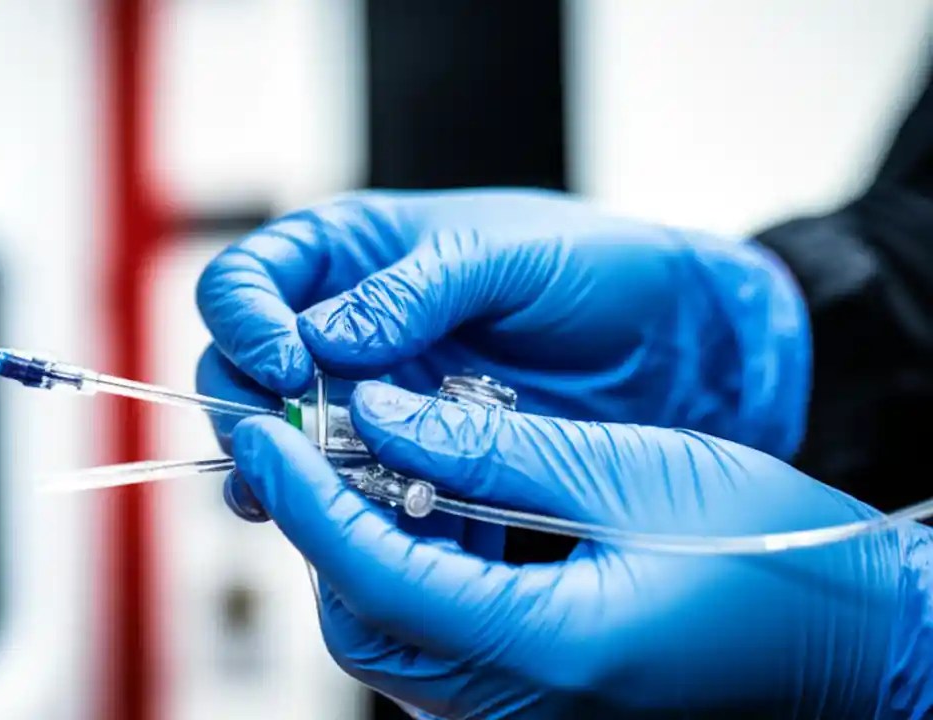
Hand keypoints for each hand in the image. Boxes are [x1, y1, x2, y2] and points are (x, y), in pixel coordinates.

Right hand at [195, 189, 809, 521]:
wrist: (677, 349)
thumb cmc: (600, 271)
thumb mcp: (508, 258)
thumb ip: (414, 291)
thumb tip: (322, 336)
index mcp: (354, 254)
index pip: (249, 281)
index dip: (246, 322)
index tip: (286, 363)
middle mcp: (347, 328)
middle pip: (240, 366)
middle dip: (247, 403)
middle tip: (282, 440)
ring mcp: (375, 399)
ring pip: (283, 437)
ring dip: (279, 466)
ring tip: (291, 495)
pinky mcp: (409, 457)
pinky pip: (347, 486)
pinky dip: (337, 504)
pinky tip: (346, 520)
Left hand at [228, 381, 930, 718]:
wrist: (854, 633)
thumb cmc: (776, 554)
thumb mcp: (633, 471)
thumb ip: (492, 447)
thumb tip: (379, 415)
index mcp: (548, 652)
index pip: (372, 578)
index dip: (307, 501)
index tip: (269, 436)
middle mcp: (522, 706)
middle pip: (363, 622)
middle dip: (330, 527)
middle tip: (327, 441)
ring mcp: (527, 715)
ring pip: (393, 634)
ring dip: (374, 544)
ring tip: (396, 459)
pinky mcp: (538, 701)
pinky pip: (442, 642)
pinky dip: (422, 569)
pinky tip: (450, 505)